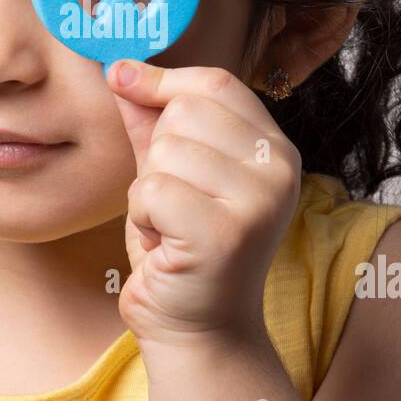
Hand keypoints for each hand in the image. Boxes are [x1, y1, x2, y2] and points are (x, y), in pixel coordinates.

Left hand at [105, 59, 302, 350]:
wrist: (199, 332)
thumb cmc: (183, 251)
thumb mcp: (170, 175)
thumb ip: (152, 123)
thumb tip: (122, 68)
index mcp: (275, 148)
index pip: (217, 84)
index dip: (162, 80)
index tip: (121, 78)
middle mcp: (280, 169)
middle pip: (185, 111)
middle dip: (156, 154)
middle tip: (172, 203)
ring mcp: (259, 200)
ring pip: (164, 151)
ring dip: (147, 193)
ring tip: (171, 228)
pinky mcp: (226, 232)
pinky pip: (152, 190)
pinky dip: (143, 219)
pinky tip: (165, 245)